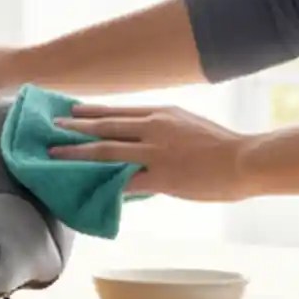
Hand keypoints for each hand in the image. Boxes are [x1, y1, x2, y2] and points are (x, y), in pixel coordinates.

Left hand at [49, 104, 253, 201]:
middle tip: (52, 127)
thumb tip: (145, 140)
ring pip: (106, 150)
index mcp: (162, 114)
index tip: (71, 111)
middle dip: (75, 127)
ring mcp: (155, 152)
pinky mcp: (161, 176)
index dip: (92, 111)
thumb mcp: (191, 126)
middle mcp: (153, 128)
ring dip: (76, 153)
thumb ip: (165, 131)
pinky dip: (102, 184)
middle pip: (105, 125)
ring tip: (54, 154)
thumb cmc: (224, 146)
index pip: (118, 110)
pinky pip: (124, 182)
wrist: (246, 160)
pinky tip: (84, 188)